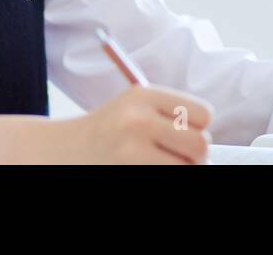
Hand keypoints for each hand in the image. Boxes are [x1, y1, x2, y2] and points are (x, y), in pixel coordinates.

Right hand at [59, 84, 213, 163]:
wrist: (64, 149)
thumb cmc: (109, 130)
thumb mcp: (134, 107)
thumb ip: (171, 116)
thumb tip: (208, 148)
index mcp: (144, 95)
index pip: (204, 114)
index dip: (198, 127)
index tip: (184, 133)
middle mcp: (138, 120)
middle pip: (201, 145)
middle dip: (194, 155)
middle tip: (179, 156)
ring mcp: (131, 151)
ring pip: (187, 168)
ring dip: (179, 169)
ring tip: (159, 162)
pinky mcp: (128, 173)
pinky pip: (169, 178)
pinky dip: (162, 177)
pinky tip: (145, 169)